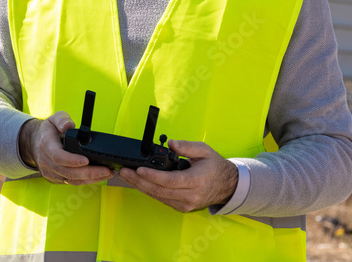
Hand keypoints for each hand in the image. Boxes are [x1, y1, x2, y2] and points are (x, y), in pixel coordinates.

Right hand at [19, 111, 112, 185]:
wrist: (35, 142)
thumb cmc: (48, 130)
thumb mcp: (53, 118)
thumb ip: (62, 119)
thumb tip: (69, 125)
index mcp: (46, 145)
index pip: (58, 156)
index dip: (72, 160)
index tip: (87, 160)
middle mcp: (46, 161)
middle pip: (68, 172)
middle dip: (88, 173)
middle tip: (106, 170)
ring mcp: (50, 171)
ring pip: (71, 180)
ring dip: (90, 179)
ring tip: (106, 174)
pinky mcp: (55, 178)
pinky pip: (71, 182)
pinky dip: (85, 181)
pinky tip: (97, 177)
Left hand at [118, 140, 238, 211]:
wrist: (228, 186)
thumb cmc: (214, 167)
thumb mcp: (204, 150)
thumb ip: (187, 146)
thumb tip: (171, 143)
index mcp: (196, 181)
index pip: (170, 181)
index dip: (152, 176)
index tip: (139, 169)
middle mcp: (190, 195)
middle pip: (160, 191)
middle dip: (139, 181)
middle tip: (124, 172)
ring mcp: (186, 204)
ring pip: (158, 196)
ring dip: (140, 186)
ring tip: (126, 176)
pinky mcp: (182, 207)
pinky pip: (162, 199)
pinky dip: (149, 191)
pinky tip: (139, 183)